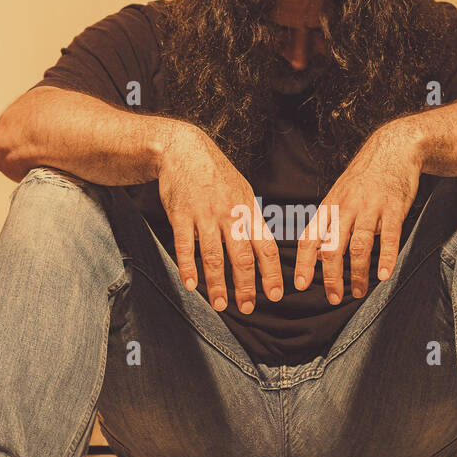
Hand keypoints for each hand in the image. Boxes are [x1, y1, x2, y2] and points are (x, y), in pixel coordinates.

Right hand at [157, 123, 282, 312]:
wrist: (184, 149)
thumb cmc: (215, 175)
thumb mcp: (241, 192)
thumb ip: (250, 221)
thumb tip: (261, 250)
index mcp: (247, 210)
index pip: (265, 246)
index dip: (271, 272)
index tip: (275, 294)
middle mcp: (229, 214)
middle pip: (242, 256)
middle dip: (246, 285)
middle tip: (248, 308)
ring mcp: (204, 214)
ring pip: (213, 255)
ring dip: (217, 283)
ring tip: (220, 305)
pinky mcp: (180, 214)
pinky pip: (184, 245)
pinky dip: (188, 267)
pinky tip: (191, 285)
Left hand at [293, 119, 420, 302]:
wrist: (393, 148)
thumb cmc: (365, 177)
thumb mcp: (340, 194)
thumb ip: (330, 222)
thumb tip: (317, 253)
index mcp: (330, 206)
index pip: (310, 238)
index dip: (304, 263)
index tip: (300, 285)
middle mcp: (346, 207)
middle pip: (332, 246)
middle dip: (330, 277)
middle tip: (334, 298)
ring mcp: (370, 207)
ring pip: (358, 245)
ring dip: (357, 273)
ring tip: (359, 292)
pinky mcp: (394, 207)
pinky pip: (389, 236)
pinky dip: (386, 257)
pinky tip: (384, 275)